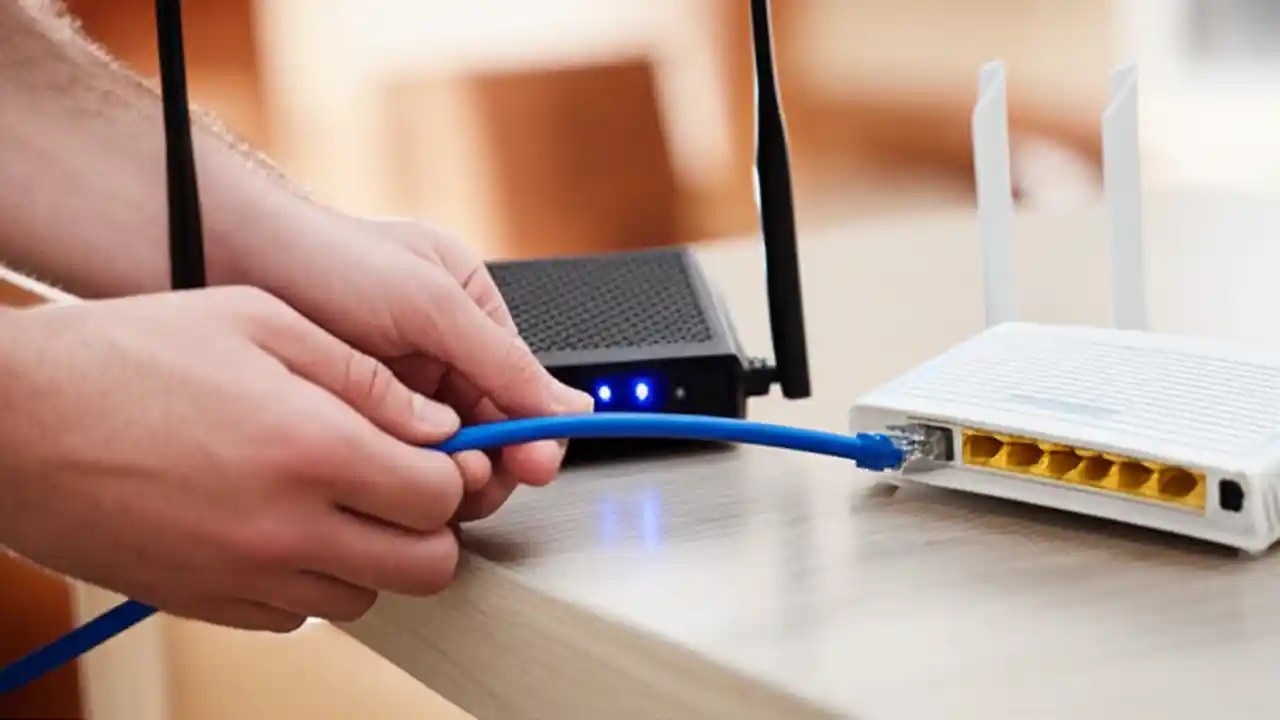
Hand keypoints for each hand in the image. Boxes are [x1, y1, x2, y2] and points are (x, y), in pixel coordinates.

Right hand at [0, 288, 467, 630]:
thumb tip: (438, 425)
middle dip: (430, 526)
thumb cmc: (128, 354)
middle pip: (424, 567)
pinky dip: (310, 581)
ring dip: (373, 554)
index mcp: (313, 449)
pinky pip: (298, 616)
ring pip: (367, 597)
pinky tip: (283, 527)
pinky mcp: (205, 602)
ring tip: (338, 500)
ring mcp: (244, 575)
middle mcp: (287, 528)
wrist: (12, 420)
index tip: (437, 451)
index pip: (440, 496)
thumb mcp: (259, 322)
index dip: (451, 471)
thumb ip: (364, 378)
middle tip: (403, 485)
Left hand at [238, 209, 593, 521]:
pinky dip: (400, 478)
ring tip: (427, 480)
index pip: (524, 393)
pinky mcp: (358, 424)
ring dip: (444, 476)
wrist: (226, 258)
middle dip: (489, 462)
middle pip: (491, 436)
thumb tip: (572, 410)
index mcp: (473, 318)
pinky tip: (389, 479)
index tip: (531, 464)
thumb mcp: (431, 304)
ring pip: (445, 461)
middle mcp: (441, 360)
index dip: (532, 432)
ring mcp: (399, 396)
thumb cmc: (325, 258)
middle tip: (471, 480)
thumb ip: (503, 362)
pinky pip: (396, 466)